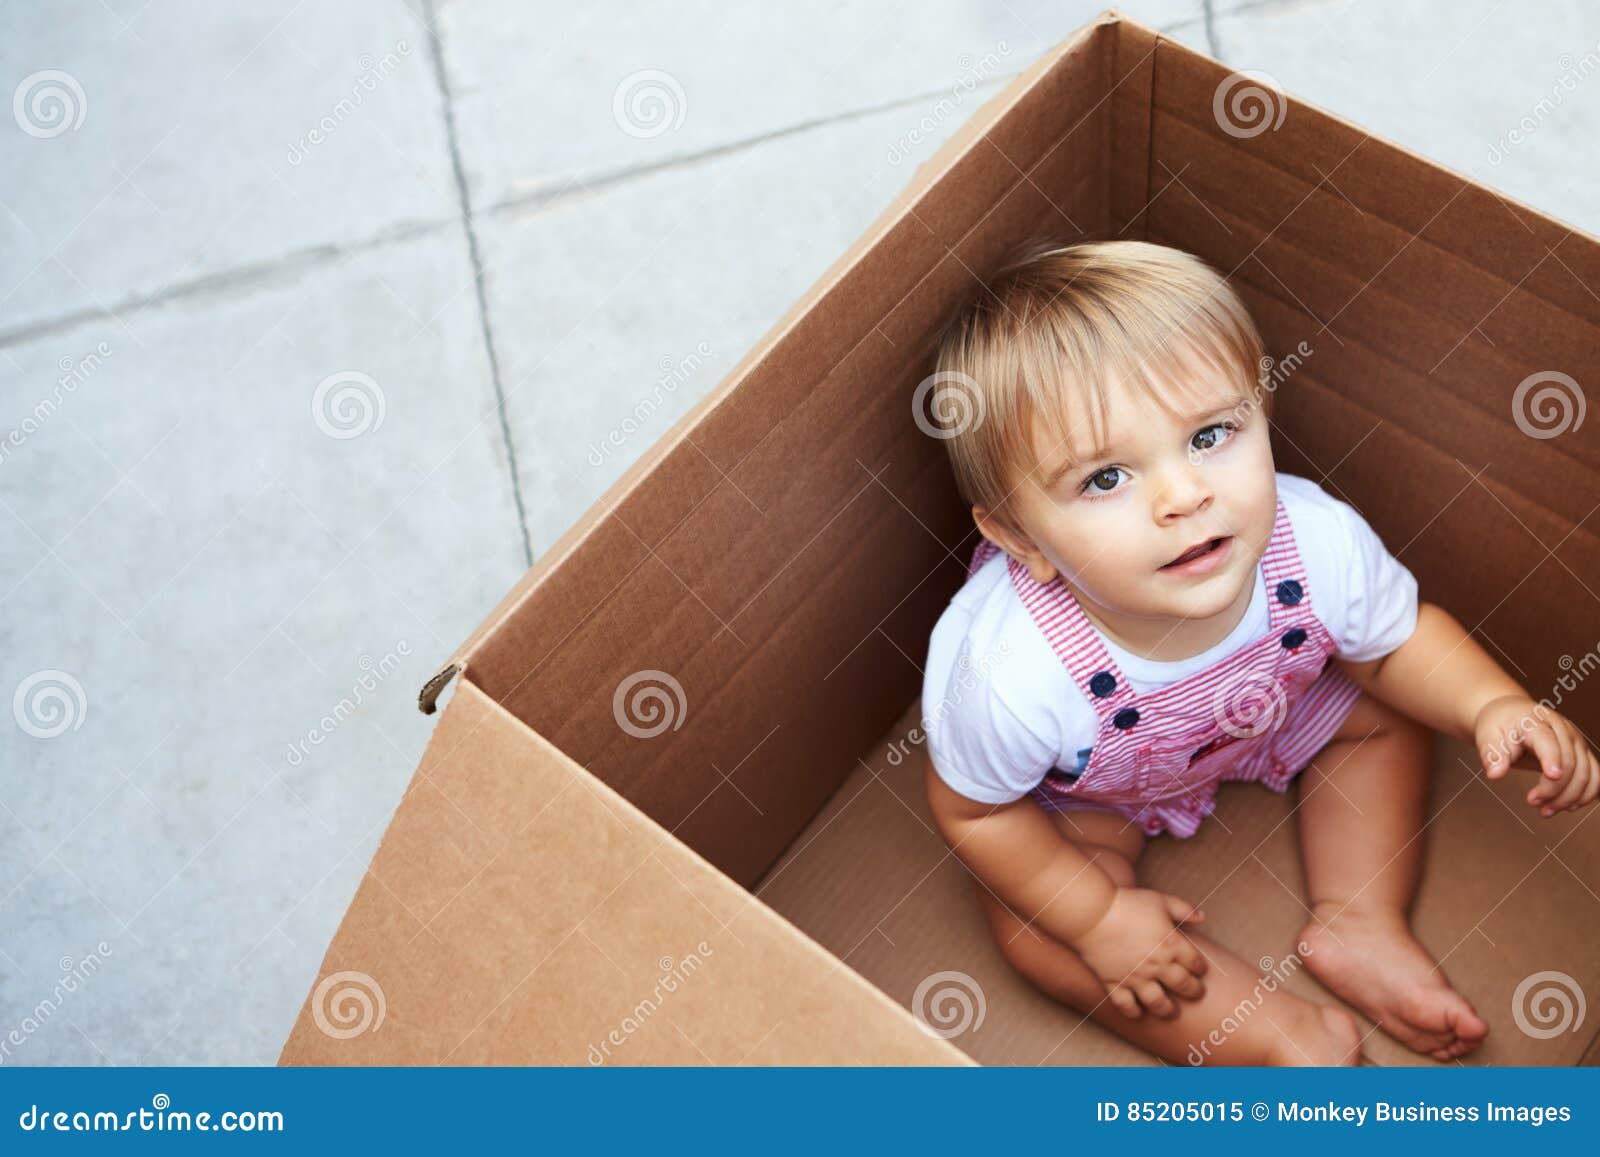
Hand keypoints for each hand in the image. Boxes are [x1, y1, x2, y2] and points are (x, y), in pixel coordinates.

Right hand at [1071, 887, 1207, 1018]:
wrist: (1091, 912)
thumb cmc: (1126, 902)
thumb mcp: (1159, 900)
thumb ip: (1183, 909)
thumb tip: (1202, 917)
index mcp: (1171, 944)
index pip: (1196, 964)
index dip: (1200, 968)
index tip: (1199, 970)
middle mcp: (1157, 965)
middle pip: (1183, 986)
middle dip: (1193, 991)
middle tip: (1195, 993)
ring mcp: (1136, 977)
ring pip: (1158, 1003)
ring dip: (1167, 1010)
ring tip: (1169, 1011)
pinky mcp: (1115, 983)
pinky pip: (1126, 1006)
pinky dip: (1133, 1012)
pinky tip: (1137, 1012)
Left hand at [1476, 695, 1599, 816]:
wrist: (1510, 714)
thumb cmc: (1499, 724)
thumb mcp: (1487, 735)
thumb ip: (1492, 754)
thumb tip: (1495, 774)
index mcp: (1536, 722)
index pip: (1548, 741)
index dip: (1552, 759)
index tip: (1552, 776)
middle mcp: (1562, 729)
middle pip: (1570, 762)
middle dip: (1554, 789)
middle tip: (1532, 802)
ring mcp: (1575, 741)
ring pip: (1586, 773)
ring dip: (1570, 797)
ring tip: (1546, 811)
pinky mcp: (1581, 753)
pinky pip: (1594, 777)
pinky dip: (1584, 795)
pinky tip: (1567, 807)